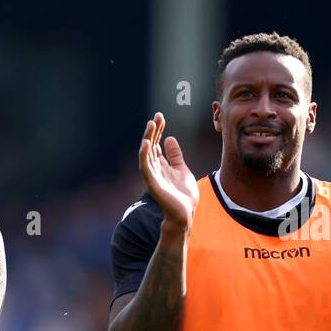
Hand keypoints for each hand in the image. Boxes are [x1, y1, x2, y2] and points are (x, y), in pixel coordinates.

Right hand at [138, 112, 197, 227]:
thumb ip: (175, 156)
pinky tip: (147, 143)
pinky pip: (146, 168)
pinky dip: (145, 155)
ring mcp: (153, 176)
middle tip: (156, 117)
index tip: (161, 117)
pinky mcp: (153, 184)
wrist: (185, 213)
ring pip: (147, 154)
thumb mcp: (182, 169)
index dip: (159, 130)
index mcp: (161, 166)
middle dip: (153, 131)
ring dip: (148, 139)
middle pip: (151, 146)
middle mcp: (155, 169)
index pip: (157, 144)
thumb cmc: (184, 195)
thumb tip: (169, 139)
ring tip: (151, 125)